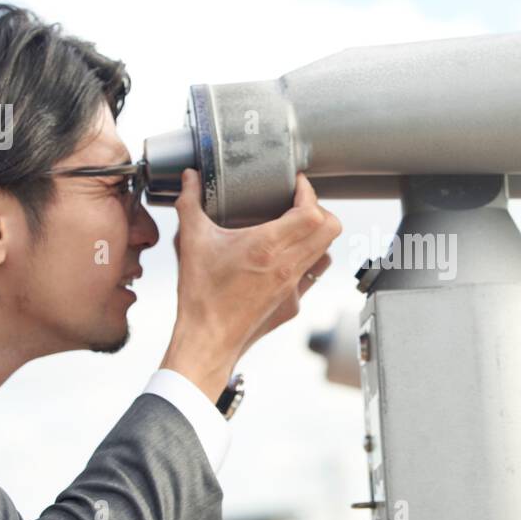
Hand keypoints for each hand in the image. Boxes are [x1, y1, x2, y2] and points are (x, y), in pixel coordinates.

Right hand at [160, 169, 341, 400]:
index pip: (312, 212)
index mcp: (267, 246)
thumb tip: (189, 179)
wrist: (208, 339)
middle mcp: (287, 265)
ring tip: (297, 229)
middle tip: (300, 204)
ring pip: (326, 253)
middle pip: (331, 229)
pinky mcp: (293, 304)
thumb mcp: (191, 242)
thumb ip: (189, 204)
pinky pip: (312, 276)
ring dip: (318, 237)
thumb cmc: (201, 295)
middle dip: (320, 209)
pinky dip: (307, 262)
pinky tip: (285, 258)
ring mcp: (294, 287)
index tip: (296, 185)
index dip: (309, 192)